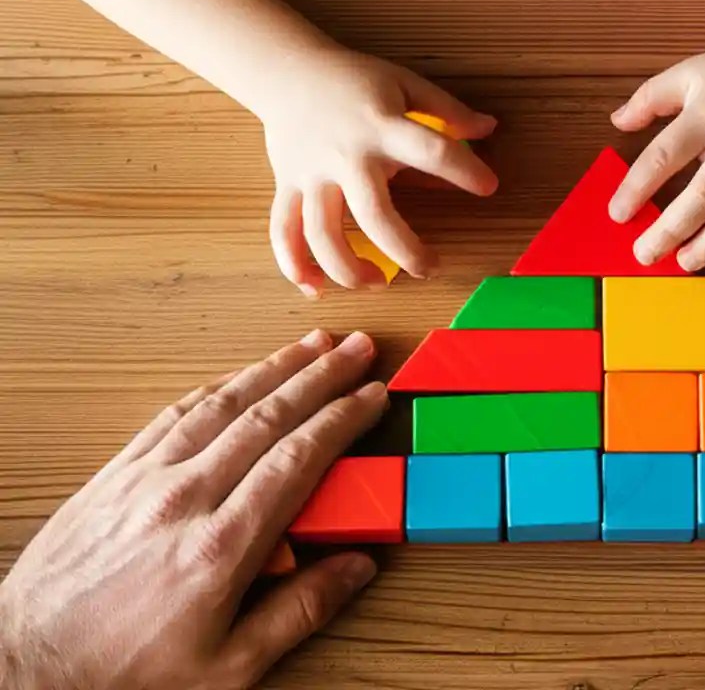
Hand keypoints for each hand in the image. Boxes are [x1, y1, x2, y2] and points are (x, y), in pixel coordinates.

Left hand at [0, 330, 386, 688]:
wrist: (30, 665)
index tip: (372, 397)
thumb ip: (300, 611)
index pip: (298, 459)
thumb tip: (356, 568)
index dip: (342, 420)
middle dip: (320, 377)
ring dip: (273, 368)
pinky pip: (173, 414)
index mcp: (220, 546)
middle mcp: (182, 499)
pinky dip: (216, 387)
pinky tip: (240, 375)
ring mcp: (144, 480)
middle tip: (356, 348)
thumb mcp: (229, 666)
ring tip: (312, 346)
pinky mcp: (114, 475)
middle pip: (267, 418)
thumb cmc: (126, 672)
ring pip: (222, 404)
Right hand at [260, 49, 498, 294]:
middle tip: (431, 269)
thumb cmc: (353, 81)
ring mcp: (311, 175)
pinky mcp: (288, 187)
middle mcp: (345, 156)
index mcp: (381, 126)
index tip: (488, 186)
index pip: (430, 151)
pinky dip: (294, 264)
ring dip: (348, 268)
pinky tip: (315, 289)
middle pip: (372, 213)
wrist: (285, 70)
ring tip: (379, 283)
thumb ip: (448, 110)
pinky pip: (283, 232)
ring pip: (321, 233)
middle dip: (404, 249)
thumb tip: (490, 127)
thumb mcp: (404, 83)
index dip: (464, 170)